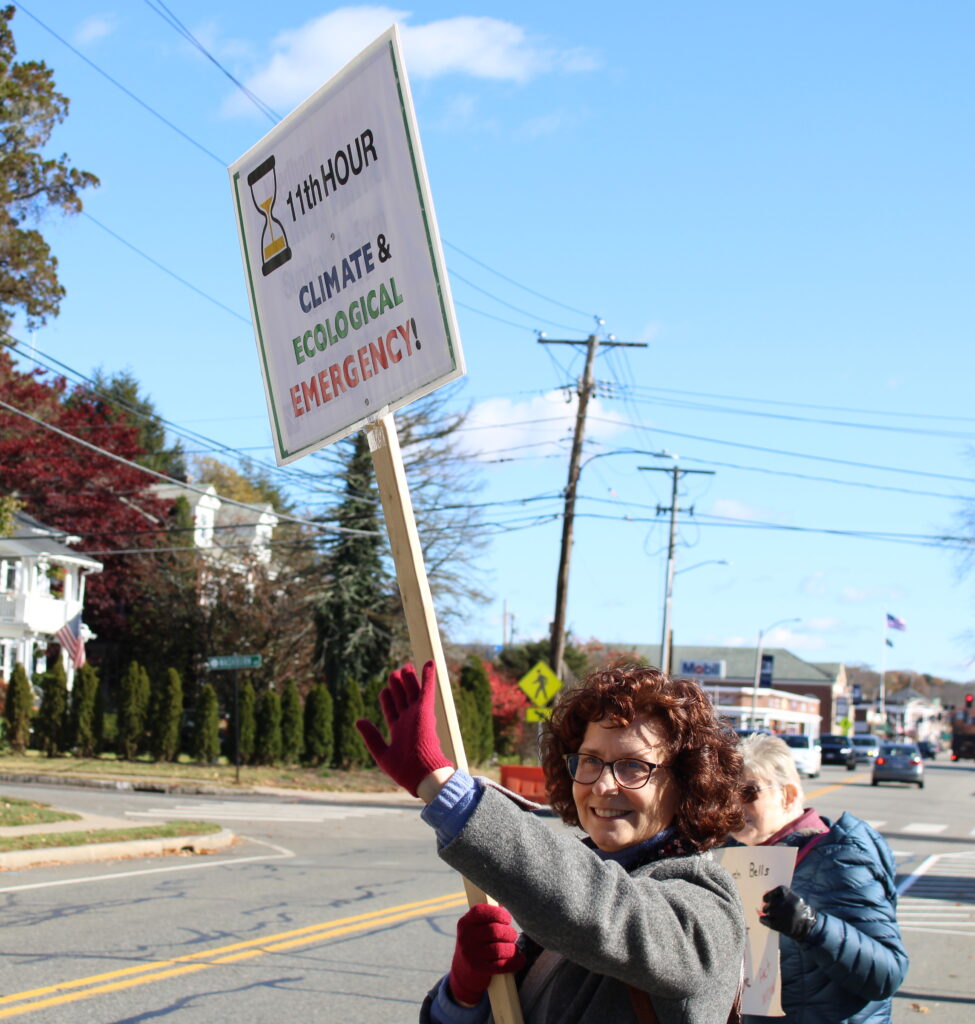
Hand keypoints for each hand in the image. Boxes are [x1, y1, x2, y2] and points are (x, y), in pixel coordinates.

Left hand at [355, 661, 452, 796]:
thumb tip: (358, 720)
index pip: (392, 710)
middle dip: (398, 686)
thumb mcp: (382, 753)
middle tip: (394, 673)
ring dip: (409, 679)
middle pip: (402, 699)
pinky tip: (429, 663)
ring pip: (412, 691)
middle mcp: (409, 721)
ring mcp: (417, 715)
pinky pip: (427, 689)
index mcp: (399, 732)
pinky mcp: (425, 710)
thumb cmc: (404, 769)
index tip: (385, 690)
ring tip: (405, 666)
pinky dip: (428, 676)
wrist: (422, 774)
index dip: (388, 699)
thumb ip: (371, 736)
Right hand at [448, 904, 525, 1006]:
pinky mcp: (477, 968)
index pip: (481, 911)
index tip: (507, 919)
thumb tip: (509, 900)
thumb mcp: (476, 927)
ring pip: (499, 949)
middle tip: (512, 935)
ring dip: (512, 949)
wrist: (462, 971)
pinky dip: (513, 962)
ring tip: (514, 948)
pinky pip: (500, 965)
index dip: (498, 913)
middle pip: (494, 931)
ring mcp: (470, 953)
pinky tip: (519, 960)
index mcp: (465, 922)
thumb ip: (490, 916)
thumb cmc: (477, 942)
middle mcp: (465, 936)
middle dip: (509, 933)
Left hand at [760, 884, 816, 940]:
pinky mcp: (779, 925)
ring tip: (773, 916)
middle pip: (768, 902)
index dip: (768, 898)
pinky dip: (763, 920)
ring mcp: (781, 913)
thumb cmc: (798, 909)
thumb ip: (779, 896)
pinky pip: (764, 920)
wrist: (809, 924)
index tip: (767, 901)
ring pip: (766, 910)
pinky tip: (766, 920)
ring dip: (767, 913)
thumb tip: (764, 898)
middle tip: (770, 910)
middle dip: (768, 906)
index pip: (770, 893)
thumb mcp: (792, 898)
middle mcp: (783, 901)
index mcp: (785, 892)